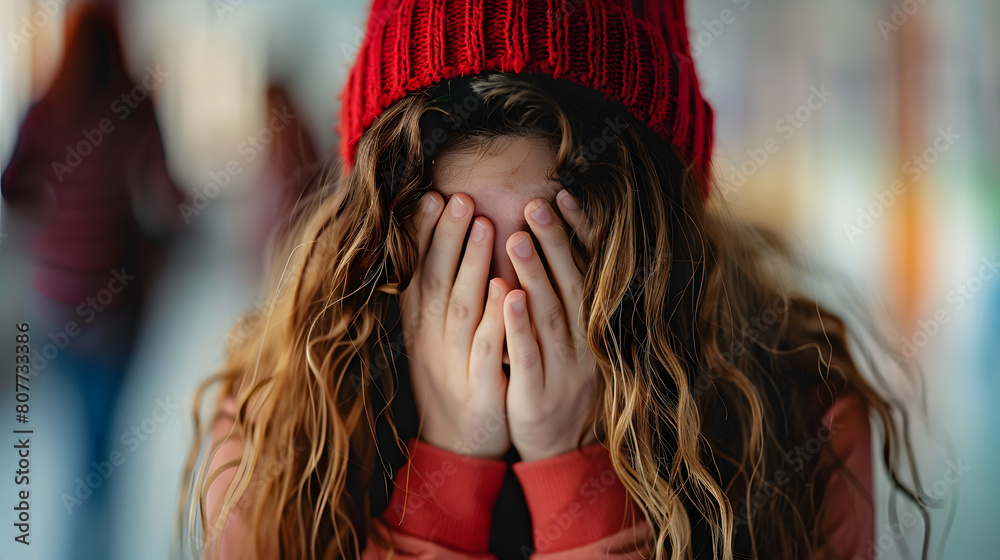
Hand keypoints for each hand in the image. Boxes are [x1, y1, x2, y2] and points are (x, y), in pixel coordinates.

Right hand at [399, 191, 510, 459]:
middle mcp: (432, 341)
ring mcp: (454, 365)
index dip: (424, 235)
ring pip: (461, 308)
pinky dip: (495, 320)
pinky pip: (486, 351)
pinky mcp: (479, 390)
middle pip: (437, 281)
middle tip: (459, 198)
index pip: (418, 272)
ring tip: (484, 225)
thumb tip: (443, 241)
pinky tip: (507, 291)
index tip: (432, 195)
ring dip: (471, 266)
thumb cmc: (454, 380)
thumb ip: (440, 294)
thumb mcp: (436, 337)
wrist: (457, 447)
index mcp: (422, 326)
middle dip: (447, 237)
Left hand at [503, 189, 598, 461]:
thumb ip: (557, 298)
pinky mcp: (538, 393)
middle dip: (554, 243)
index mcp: (585, 325)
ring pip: (550, 314)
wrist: (561, 450)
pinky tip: (509, 298)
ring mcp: (563, 368)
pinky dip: (520, 326)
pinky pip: (530, 355)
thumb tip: (543, 246)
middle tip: (535, 204)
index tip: (562, 195)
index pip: (585, 271)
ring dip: (536, 275)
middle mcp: (581, 341)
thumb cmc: (557, 382)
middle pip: (570, 283)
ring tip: (517, 239)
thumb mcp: (564, 340)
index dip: (575, 235)